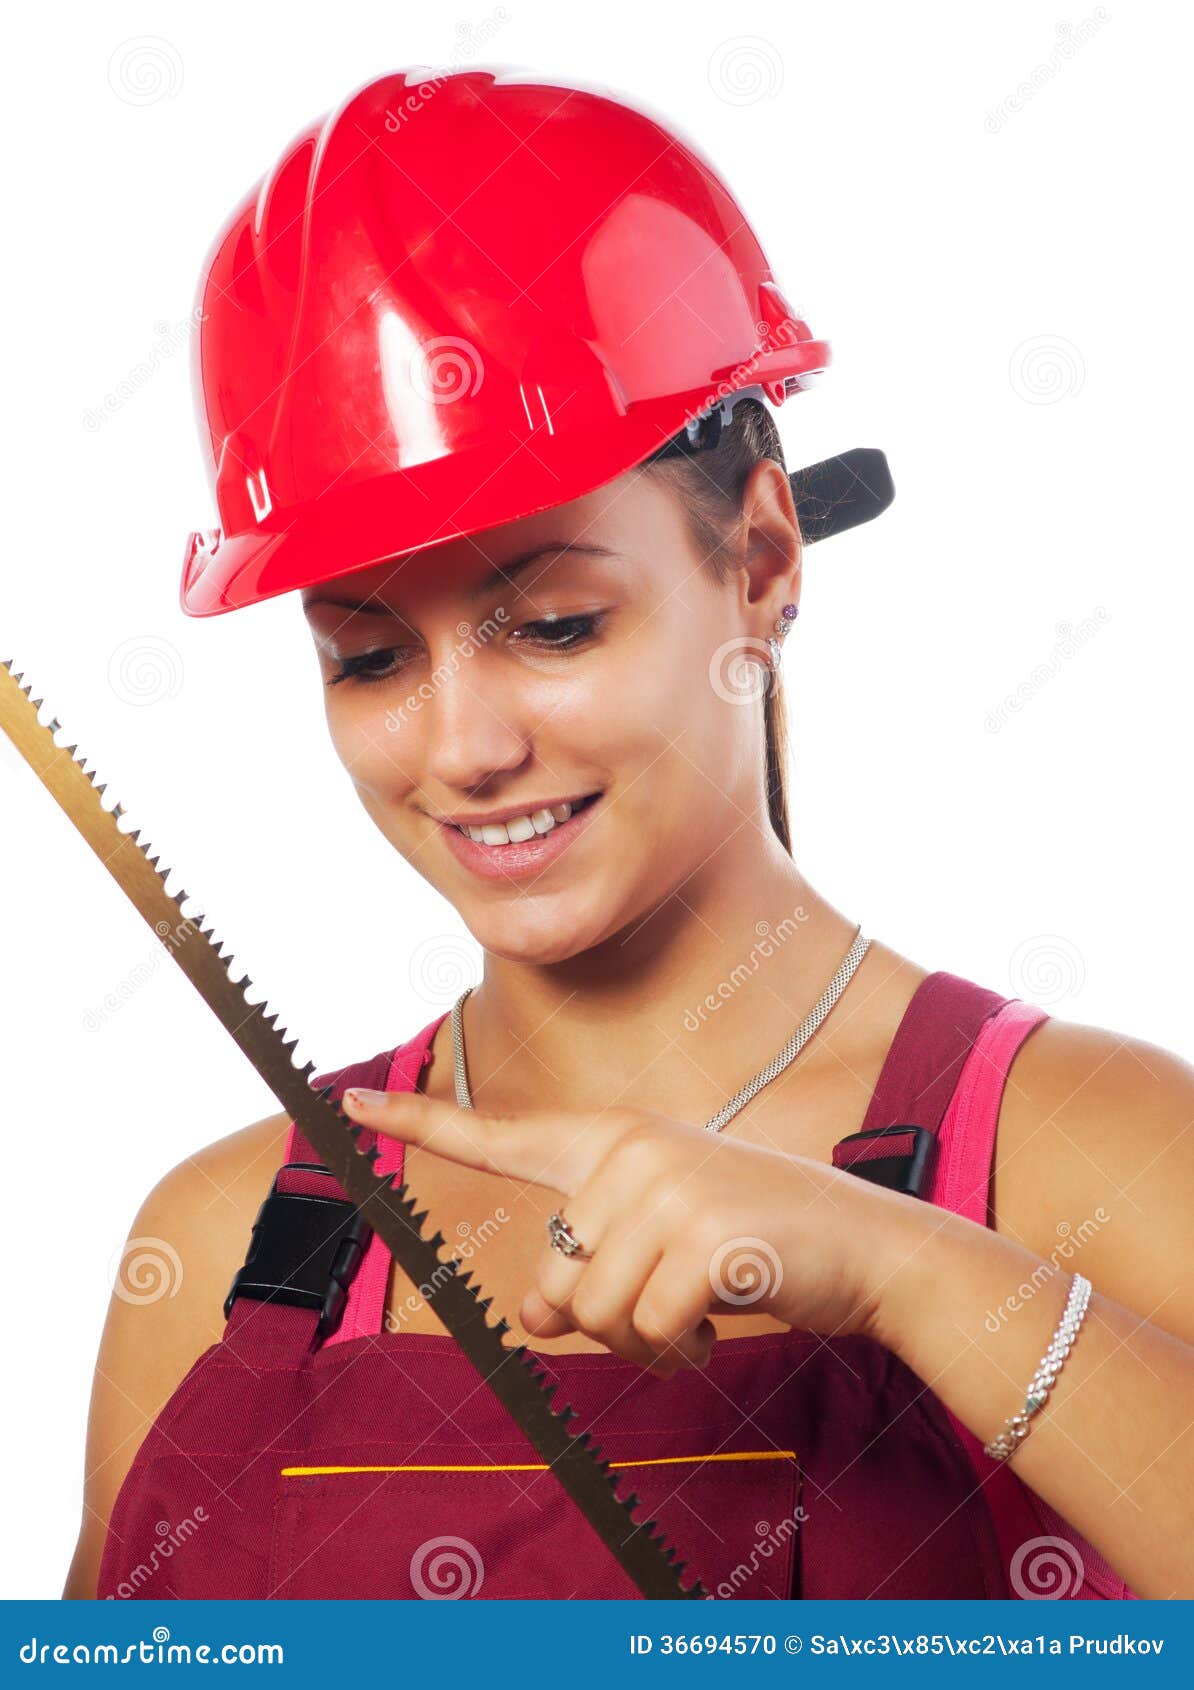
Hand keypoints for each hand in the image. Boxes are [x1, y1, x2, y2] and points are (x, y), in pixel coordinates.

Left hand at [341, 1088, 904, 1376]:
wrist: (865, 1247)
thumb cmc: (755, 1243)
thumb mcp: (661, 1243)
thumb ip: (589, 1264)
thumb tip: (531, 1316)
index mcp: (615, 1141)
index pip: (501, 1133)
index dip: (420, 1124)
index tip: (351, 1104)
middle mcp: (630, 1152)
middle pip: (555, 1278)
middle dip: (605, 1319)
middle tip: (667, 1309)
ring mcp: (667, 1189)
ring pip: (592, 1312)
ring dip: (642, 1341)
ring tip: (695, 1313)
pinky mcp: (702, 1238)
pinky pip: (646, 1331)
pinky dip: (679, 1350)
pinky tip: (717, 1325)